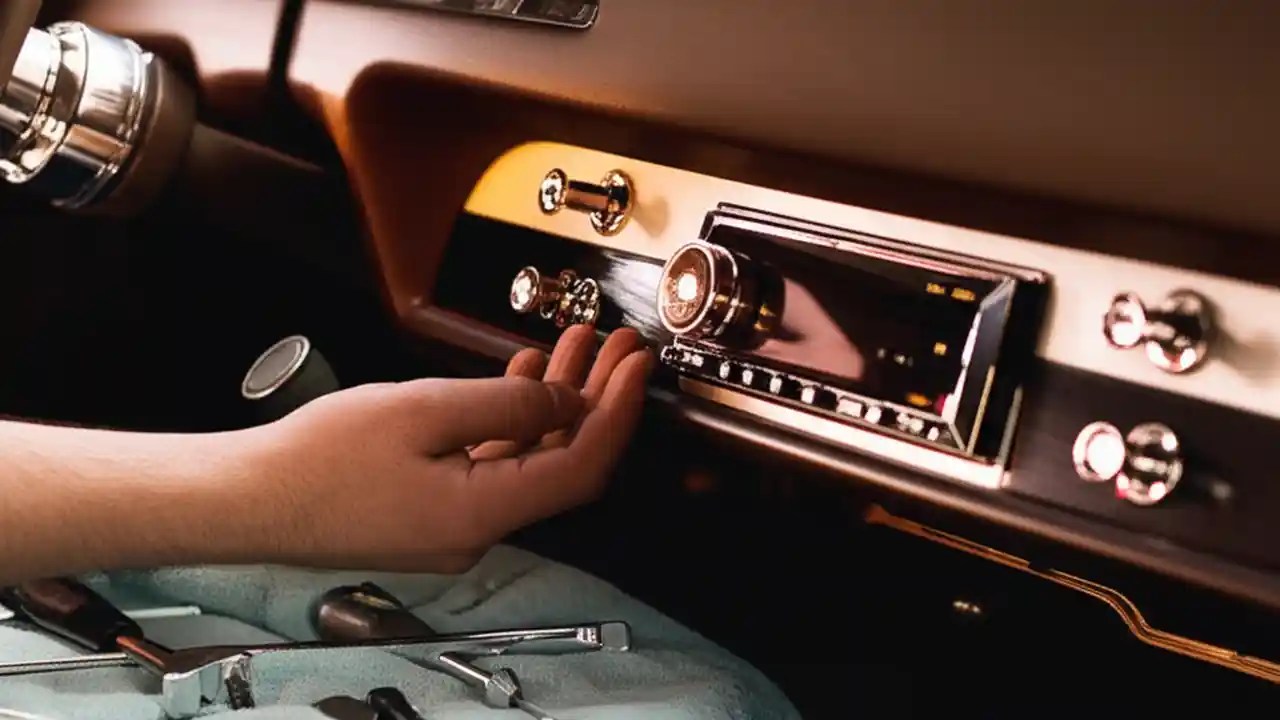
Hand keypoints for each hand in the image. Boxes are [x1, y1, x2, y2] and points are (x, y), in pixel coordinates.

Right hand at [243, 326, 652, 572]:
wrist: (246, 500)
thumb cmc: (315, 460)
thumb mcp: (421, 413)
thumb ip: (504, 406)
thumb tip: (564, 401)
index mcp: (483, 513)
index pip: (581, 465)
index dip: (617, 411)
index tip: (636, 365)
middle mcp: (479, 530)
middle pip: (561, 461)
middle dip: (595, 398)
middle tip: (619, 348)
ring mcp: (455, 526)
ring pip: (528, 459)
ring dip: (554, 402)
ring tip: (576, 346)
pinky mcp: (432, 514)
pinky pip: (491, 466)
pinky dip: (511, 422)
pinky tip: (519, 379)